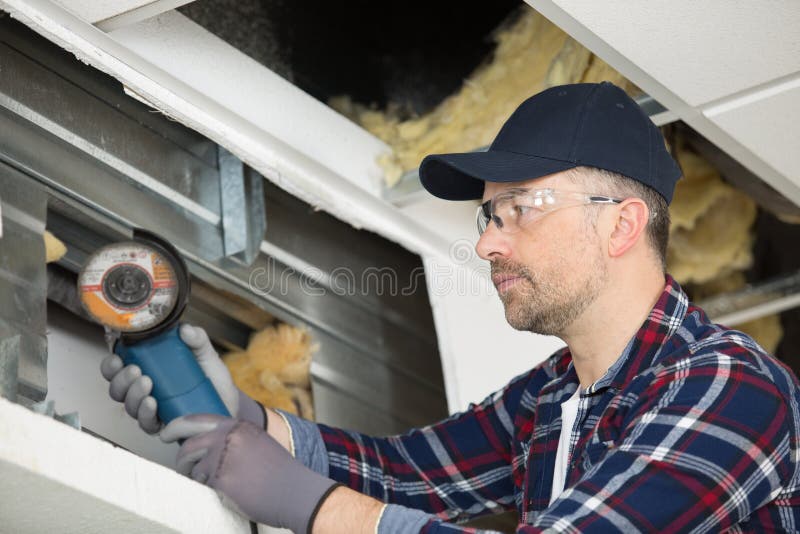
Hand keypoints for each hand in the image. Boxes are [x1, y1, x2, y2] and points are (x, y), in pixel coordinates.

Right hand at [100, 324, 264, 432]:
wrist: (230, 405)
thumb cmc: (213, 381)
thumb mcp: (207, 355)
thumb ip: (197, 339)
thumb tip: (185, 329)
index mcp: (150, 371)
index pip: (120, 368)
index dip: (111, 364)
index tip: (116, 357)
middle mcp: (145, 391)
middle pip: (117, 388)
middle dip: (120, 379)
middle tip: (135, 370)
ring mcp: (152, 410)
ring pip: (128, 406)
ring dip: (133, 394)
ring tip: (147, 383)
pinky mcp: (163, 426)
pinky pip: (146, 424)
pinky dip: (145, 413)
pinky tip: (152, 403)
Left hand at [161, 414, 339, 532]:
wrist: (295, 491)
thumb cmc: (278, 472)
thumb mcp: (257, 443)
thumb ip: (233, 439)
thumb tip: (205, 446)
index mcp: (238, 425)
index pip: (197, 419)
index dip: (177, 426)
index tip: (168, 433)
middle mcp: (229, 436)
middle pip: (188, 443)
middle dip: (181, 457)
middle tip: (181, 464)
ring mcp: (224, 456)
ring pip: (192, 465)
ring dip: (195, 475)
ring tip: (210, 481)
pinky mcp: (221, 477)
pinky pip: (202, 483)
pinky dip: (208, 488)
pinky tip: (226, 490)